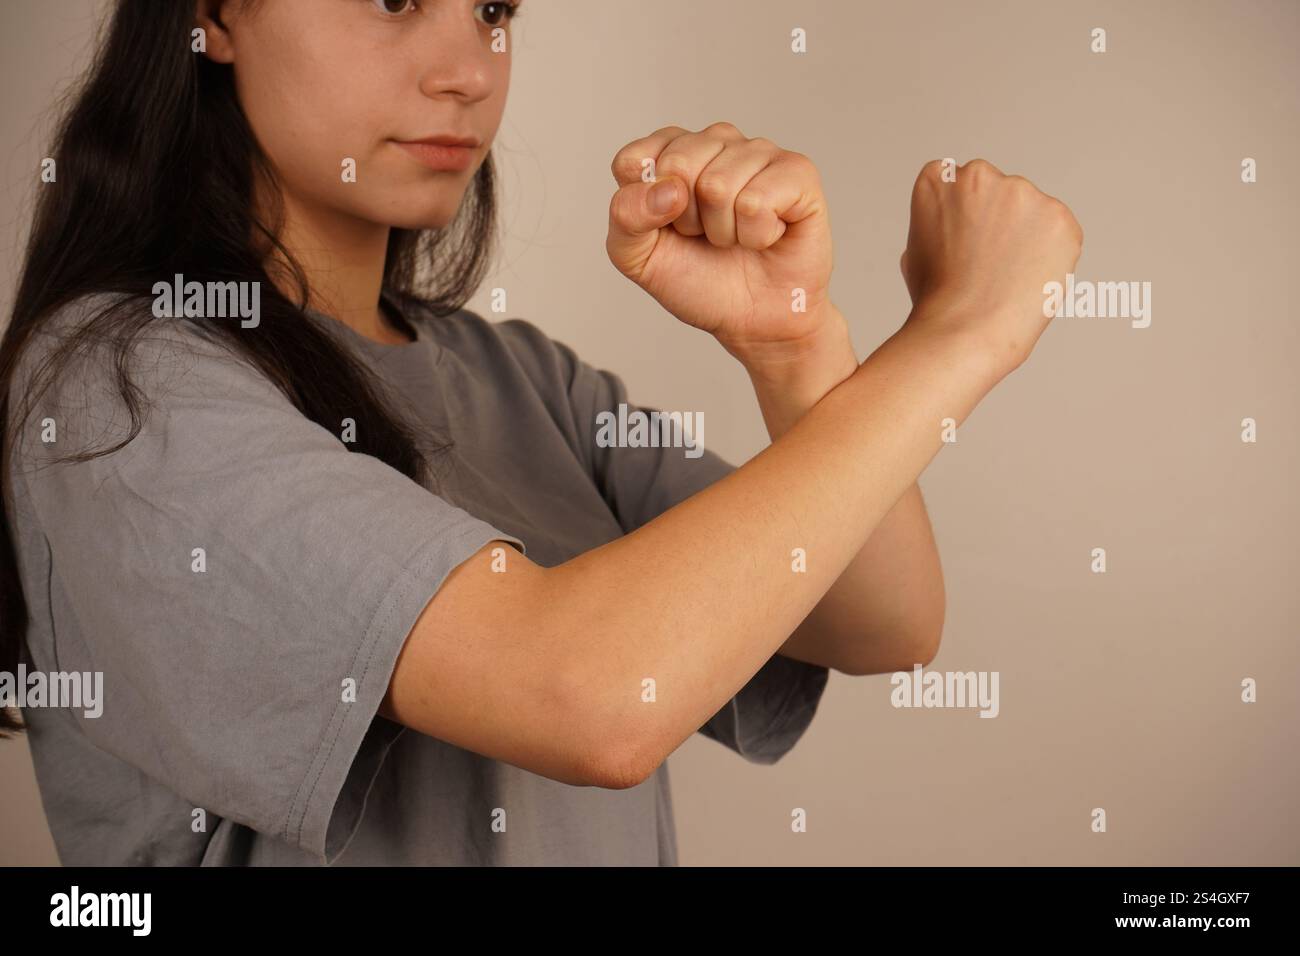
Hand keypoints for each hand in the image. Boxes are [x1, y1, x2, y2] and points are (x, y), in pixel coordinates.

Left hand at [605, 122, 836, 366]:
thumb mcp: (638, 257)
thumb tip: (668, 188)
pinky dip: (756, 235)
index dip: (645, 209)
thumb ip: (626, 215)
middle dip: (688, 220)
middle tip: (707, 236)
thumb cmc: (699, 281)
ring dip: (724, 231)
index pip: (633, 160)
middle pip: (677, 165)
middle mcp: (715, 142)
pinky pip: (757, 200)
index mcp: (671, 152)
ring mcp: (758, 152)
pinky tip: (768, 235)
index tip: (667, 230)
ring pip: (718, 185)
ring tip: (738, 238)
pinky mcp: (797, 171)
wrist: (753, 322)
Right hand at [899, 158, 1082, 378]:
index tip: (959, 243)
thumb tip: (957, 228)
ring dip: (1025, 234)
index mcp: (938, 179)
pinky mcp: (1059, 216)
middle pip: (996, 189)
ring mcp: (1022, 193)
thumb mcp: (916, 250)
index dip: (960, 216)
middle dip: (995, 218)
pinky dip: (1051, 252)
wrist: (966, 330)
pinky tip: (1028, 277)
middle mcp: (979, 175)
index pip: (956, 181)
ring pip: (1029, 209)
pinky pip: (1058, 230)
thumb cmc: (936, 300)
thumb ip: (939, 223)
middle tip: (986, 262)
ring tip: (1007, 275)